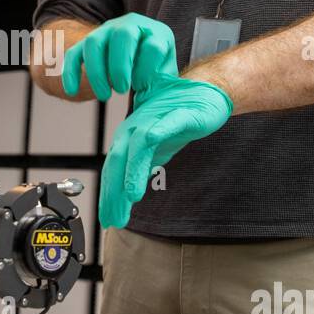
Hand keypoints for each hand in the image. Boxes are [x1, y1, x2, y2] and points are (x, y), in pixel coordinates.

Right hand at [62, 13, 177, 100]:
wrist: (136, 57)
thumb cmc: (153, 71)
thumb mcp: (162, 76)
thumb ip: (158, 85)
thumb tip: (148, 100)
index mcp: (156, 33)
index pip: (153, 46)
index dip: (146, 69)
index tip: (142, 87)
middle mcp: (130, 26)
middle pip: (122, 35)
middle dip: (119, 66)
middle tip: (121, 90)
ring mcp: (106, 31)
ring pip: (94, 42)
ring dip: (96, 71)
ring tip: (104, 96)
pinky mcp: (87, 42)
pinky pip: (74, 53)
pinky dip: (71, 71)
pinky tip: (72, 91)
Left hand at [100, 75, 232, 228]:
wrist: (204, 93)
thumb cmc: (178, 120)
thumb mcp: (157, 152)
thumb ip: (140, 169)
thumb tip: (125, 196)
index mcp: (127, 139)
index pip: (113, 172)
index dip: (109, 197)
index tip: (108, 221)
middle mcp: (134, 129)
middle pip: (118, 162)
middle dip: (114, 192)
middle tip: (114, 218)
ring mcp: (154, 120)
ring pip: (137, 147)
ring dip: (132, 172)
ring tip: (131, 196)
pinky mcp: (176, 115)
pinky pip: (163, 126)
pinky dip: (155, 138)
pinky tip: (152, 155)